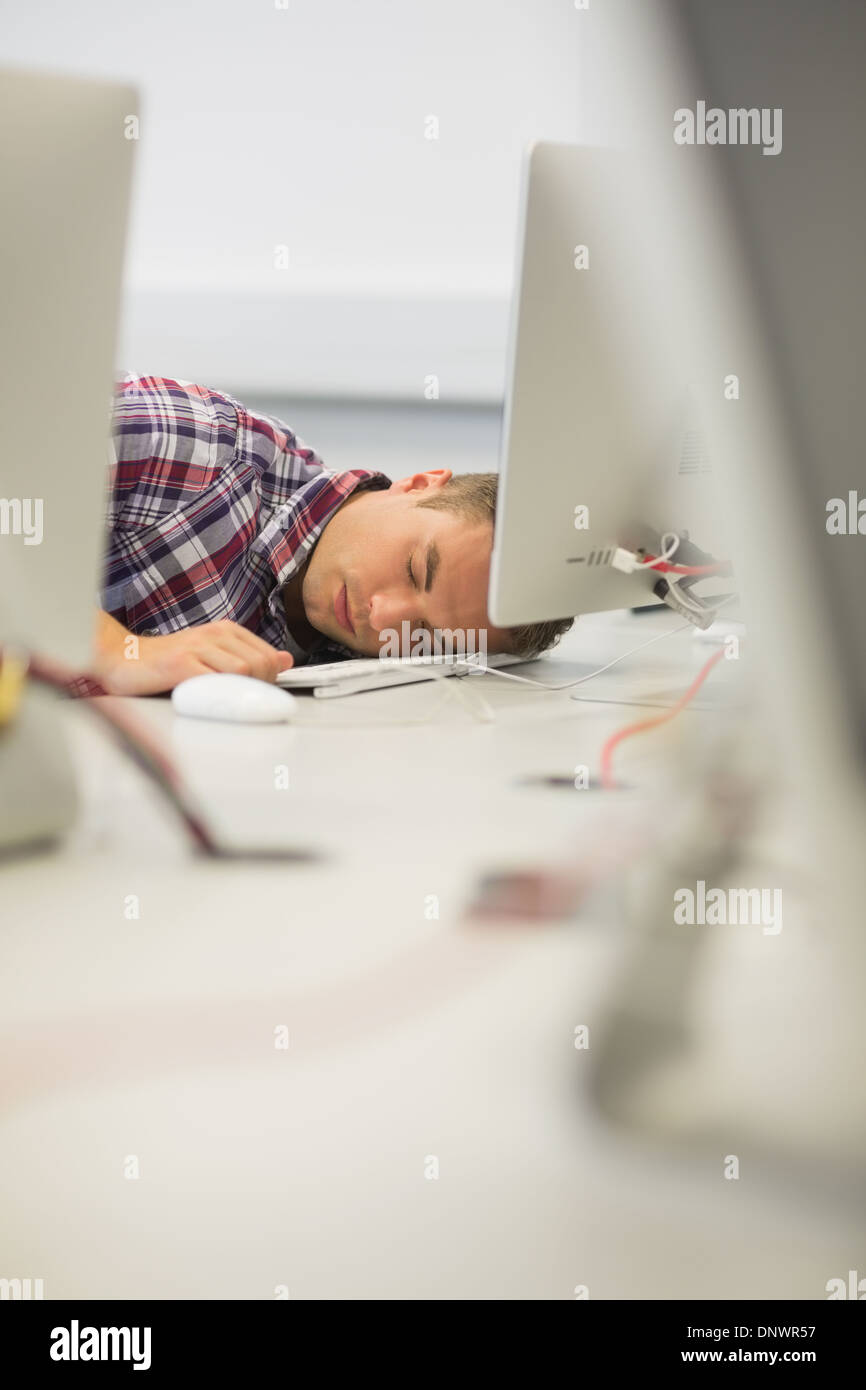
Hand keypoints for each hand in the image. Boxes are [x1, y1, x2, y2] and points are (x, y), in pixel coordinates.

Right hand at [93, 615, 294, 694]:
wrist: (122, 658)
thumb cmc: (166, 661)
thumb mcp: (214, 652)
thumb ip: (248, 655)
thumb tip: (284, 660)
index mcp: (225, 630)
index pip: (267, 654)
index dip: (270, 678)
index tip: (257, 692)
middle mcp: (214, 634)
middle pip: (259, 663)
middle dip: (260, 686)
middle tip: (243, 700)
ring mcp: (197, 648)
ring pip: (242, 670)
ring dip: (242, 692)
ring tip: (228, 702)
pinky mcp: (180, 664)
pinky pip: (215, 680)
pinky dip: (222, 694)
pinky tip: (214, 701)